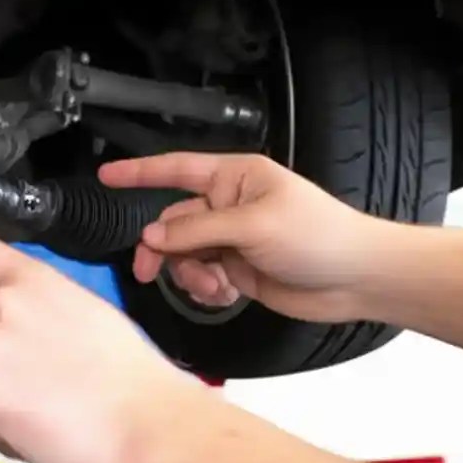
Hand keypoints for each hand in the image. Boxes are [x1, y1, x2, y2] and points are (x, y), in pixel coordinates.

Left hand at [0, 192, 210, 462]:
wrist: (149, 427)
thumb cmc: (132, 383)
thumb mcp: (85, 316)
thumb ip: (39, 310)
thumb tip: (19, 337)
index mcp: (32, 279)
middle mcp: (0, 304)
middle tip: (51, 382)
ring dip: (1, 399)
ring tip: (54, 406)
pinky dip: (0, 430)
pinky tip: (40, 426)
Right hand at [99, 153, 388, 322]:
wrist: (356, 278)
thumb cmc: (318, 235)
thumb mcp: (253, 225)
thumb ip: (197, 230)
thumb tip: (153, 237)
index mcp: (234, 177)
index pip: (175, 169)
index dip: (139, 172)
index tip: (106, 176)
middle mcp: (229, 205)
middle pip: (173, 222)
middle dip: (165, 249)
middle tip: (150, 272)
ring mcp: (233, 239)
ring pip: (184, 255)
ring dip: (189, 274)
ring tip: (213, 286)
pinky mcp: (238, 269)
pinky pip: (202, 277)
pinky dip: (206, 289)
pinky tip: (227, 294)